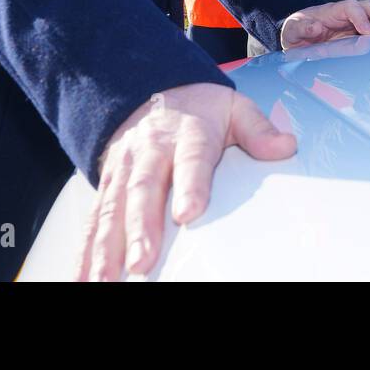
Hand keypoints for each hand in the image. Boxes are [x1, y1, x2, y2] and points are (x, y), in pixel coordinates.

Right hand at [78, 82, 295, 280]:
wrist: (153, 89)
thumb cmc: (200, 110)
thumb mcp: (234, 108)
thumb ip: (258, 128)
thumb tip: (285, 146)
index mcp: (187, 132)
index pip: (191, 158)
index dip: (190, 185)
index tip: (189, 213)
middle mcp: (150, 151)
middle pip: (143, 189)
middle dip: (140, 228)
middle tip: (142, 261)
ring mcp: (124, 169)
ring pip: (112, 208)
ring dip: (106, 247)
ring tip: (105, 280)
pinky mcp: (107, 184)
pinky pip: (93, 219)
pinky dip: (84, 251)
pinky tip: (84, 279)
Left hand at [280, 0, 369, 48]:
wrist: (297, 37)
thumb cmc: (296, 31)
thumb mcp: (293, 30)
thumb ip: (302, 27)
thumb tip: (315, 26)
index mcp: (331, 11)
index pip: (350, 8)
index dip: (360, 18)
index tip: (367, 33)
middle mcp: (345, 13)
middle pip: (368, 7)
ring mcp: (353, 21)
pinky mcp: (357, 30)